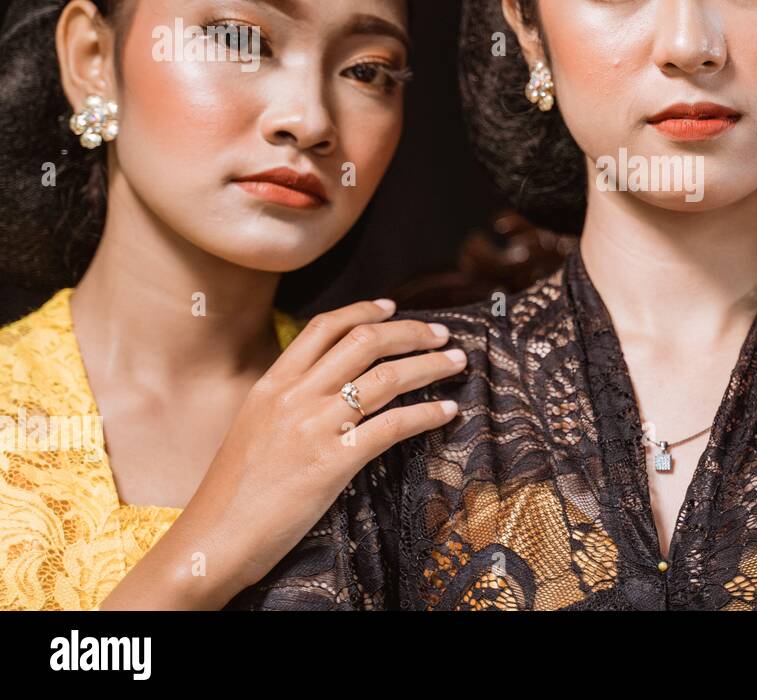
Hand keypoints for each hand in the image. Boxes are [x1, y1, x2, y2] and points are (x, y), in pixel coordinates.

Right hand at [100, 298, 463, 608]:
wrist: (211, 539)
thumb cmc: (232, 493)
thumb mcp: (252, 428)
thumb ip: (285, 402)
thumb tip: (323, 387)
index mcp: (271, 384)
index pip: (324, 328)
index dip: (364, 311)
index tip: (393, 307)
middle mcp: (294, 396)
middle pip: (364, 342)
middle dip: (411, 332)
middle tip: (441, 335)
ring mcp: (314, 426)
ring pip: (386, 377)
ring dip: (430, 366)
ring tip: (456, 363)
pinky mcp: (333, 462)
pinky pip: (392, 426)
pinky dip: (427, 413)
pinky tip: (447, 410)